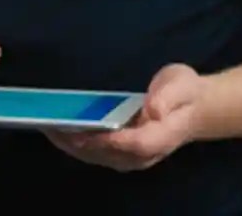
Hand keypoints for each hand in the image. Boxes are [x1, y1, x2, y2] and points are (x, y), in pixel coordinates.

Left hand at [44, 64, 204, 171]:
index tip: (83, 129)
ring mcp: (132, 157)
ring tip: (47, 126)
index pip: (133, 144)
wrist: (194, 108)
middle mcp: (143, 153)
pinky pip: (95, 153)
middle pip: (107, 154)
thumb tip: (152, 110)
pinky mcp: (121, 153)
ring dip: (71, 145)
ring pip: (97, 156)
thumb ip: (166, 96)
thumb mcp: (181, 85)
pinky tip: (58, 130)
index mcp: (161, 136)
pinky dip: (75, 144)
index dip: (108, 139)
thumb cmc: (185, 93)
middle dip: (77, 142)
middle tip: (51, 124)